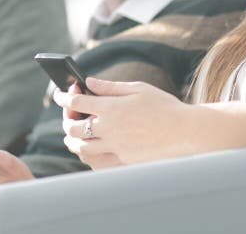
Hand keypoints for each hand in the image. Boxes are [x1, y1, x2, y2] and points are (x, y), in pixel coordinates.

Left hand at [53, 78, 192, 167]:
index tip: (59, 94)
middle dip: (67, 119)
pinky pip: (96, 163)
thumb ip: (110, 87)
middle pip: (74, 127)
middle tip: (69, 114)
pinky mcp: (123, 162)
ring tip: (73, 134)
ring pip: (81, 148)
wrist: (186, 133)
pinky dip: (87, 156)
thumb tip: (88, 82)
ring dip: (72, 139)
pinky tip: (89, 149)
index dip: (64, 97)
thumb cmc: (165, 107)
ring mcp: (116, 148)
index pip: (77, 102)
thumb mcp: (138, 88)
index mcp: (113, 108)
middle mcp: (110, 130)